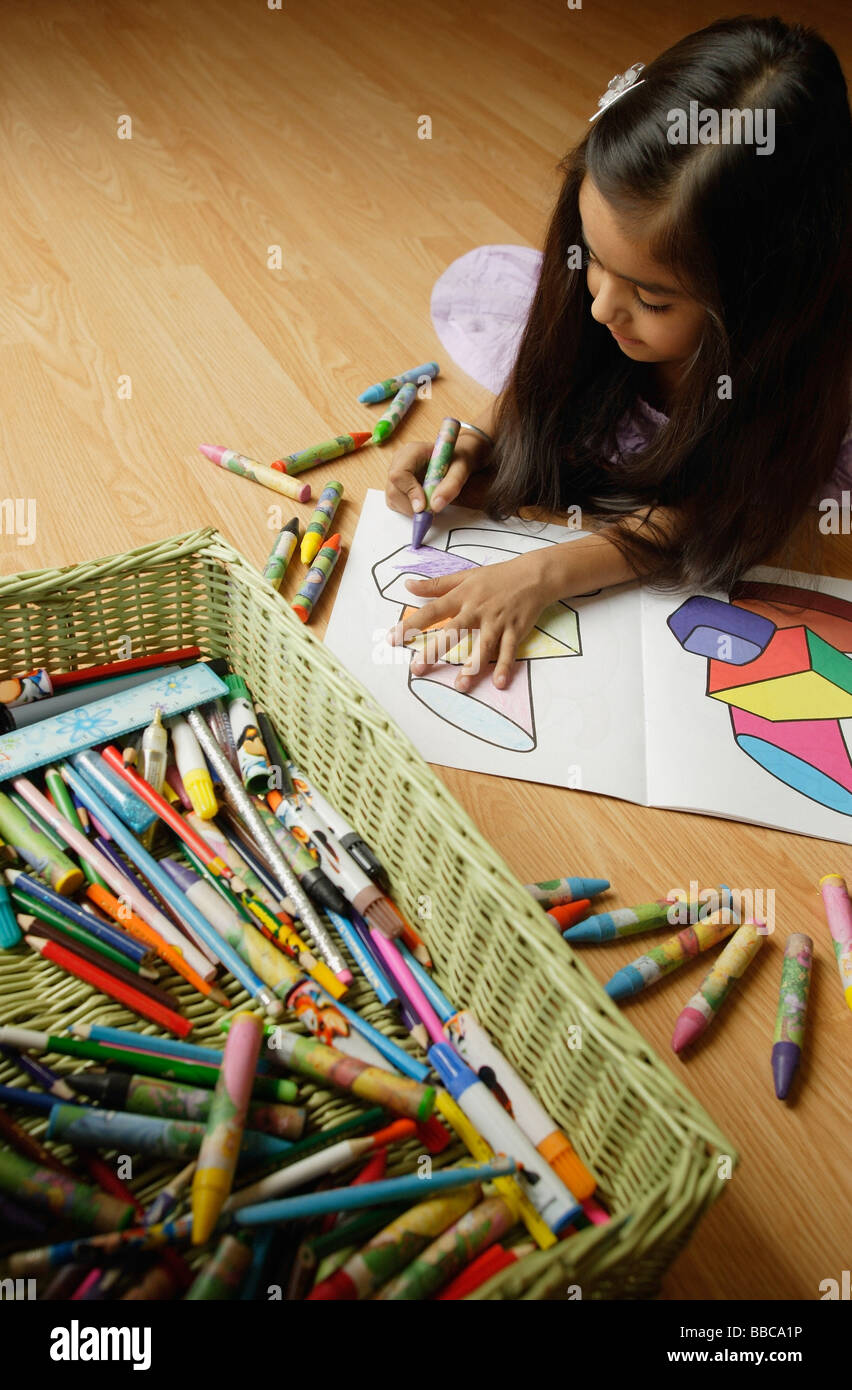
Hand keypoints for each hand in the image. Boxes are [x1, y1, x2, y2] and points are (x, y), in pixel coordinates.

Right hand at [385, 438, 482, 518]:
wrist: (455, 460)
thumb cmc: (457, 461)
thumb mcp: (461, 469)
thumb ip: (451, 485)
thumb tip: (435, 506)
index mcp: (412, 452)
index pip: (398, 474)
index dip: (410, 492)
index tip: (424, 506)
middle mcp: (399, 461)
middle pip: (393, 490)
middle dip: (412, 505)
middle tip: (432, 510)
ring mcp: (395, 474)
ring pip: (393, 499)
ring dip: (411, 509)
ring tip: (431, 504)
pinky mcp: (396, 486)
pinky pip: (396, 503)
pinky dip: (409, 510)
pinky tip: (424, 503)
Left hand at [387, 549, 550, 690]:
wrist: (534, 574)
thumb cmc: (496, 577)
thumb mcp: (465, 576)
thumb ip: (436, 585)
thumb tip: (407, 585)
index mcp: (462, 596)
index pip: (431, 611)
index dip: (411, 625)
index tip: (392, 639)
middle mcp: (477, 610)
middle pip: (453, 631)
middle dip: (434, 650)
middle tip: (417, 668)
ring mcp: (497, 621)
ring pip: (483, 646)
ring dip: (472, 666)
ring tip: (460, 685)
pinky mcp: (515, 630)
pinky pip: (509, 651)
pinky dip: (505, 667)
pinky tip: (499, 683)